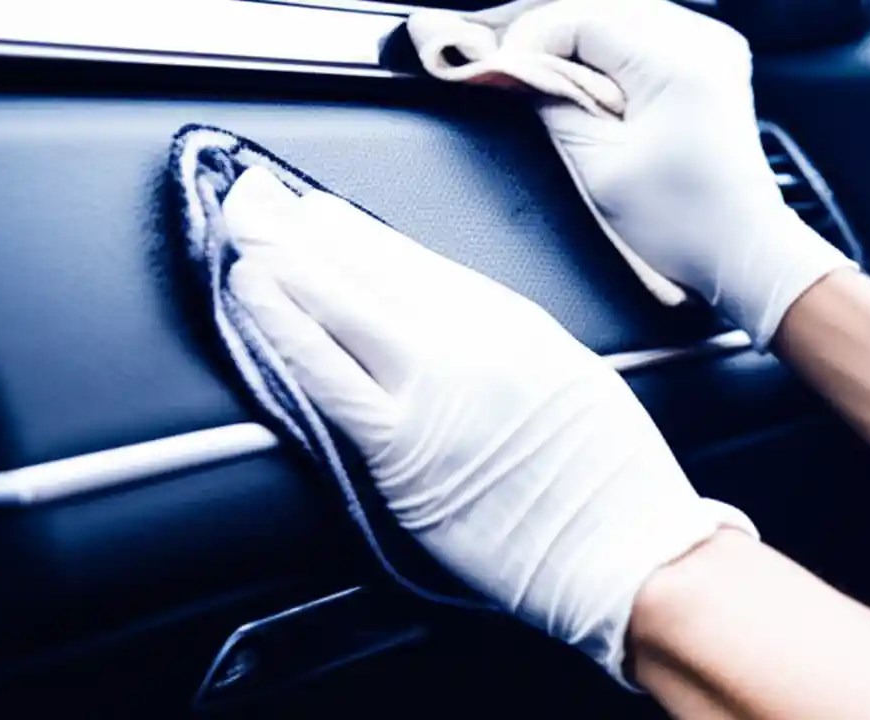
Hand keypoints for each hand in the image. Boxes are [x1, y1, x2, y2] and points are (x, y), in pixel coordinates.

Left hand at [220, 167, 754, 684]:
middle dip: (301, 228)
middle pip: (369, 269)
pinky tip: (253, 300)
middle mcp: (469, 345)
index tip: (318, 212)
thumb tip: (444, 323)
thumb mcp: (571, 377)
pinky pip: (329, 380)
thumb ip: (506, 345)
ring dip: (281, 263)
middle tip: (254, 194)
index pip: (413, 260)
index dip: (354, 231)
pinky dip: (286, 331)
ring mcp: (432, 395)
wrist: (628, 550)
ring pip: (340, 308)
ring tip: (240, 228)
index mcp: (514, 323)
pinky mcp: (401, 454)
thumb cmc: (612, 480)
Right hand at [497, 0, 856, 346]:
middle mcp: (702, 42)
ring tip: (546, 72)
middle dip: (553, 32)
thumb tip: (520, 71)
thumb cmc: (682, 224)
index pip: (583, 18)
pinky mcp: (715, 61)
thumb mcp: (600, 168)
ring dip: (581, 36)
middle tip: (514, 66)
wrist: (744, 250)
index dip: (533, 38)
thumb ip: (554, 106)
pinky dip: (613, 46)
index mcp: (676, 64)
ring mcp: (714, 47)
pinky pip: (650, 31)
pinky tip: (590, 74)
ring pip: (625, 11)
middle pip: (604, 6)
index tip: (501, 67)